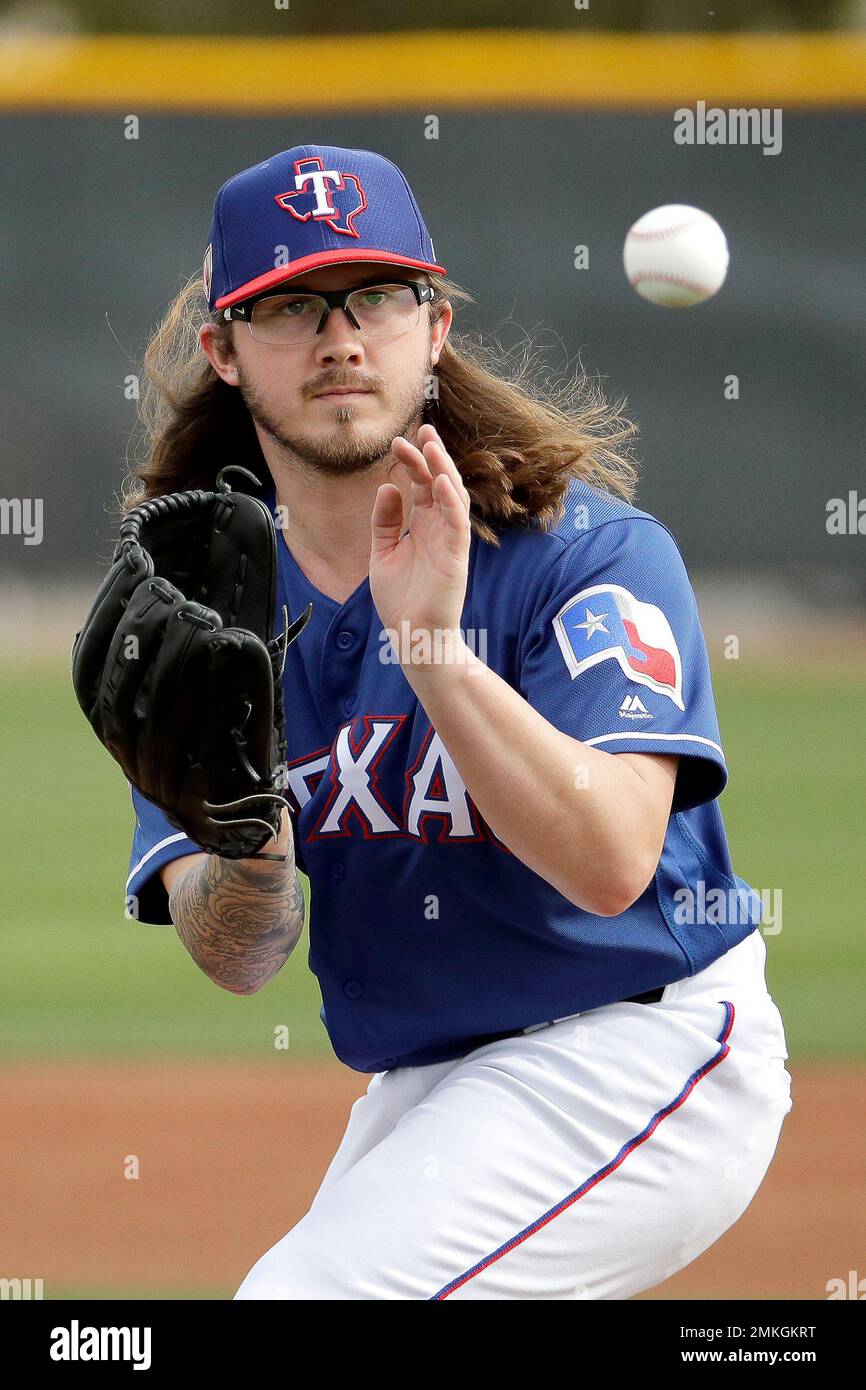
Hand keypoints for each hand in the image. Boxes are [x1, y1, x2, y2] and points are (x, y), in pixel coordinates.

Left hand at [370, 423, 470, 666]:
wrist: (412, 635)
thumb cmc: (401, 600)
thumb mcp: (383, 553)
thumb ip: (384, 521)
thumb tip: (388, 486)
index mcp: (422, 525)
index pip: (421, 484)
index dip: (413, 461)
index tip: (398, 440)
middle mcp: (439, 528)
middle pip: (439, 482)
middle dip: (431, 456)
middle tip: (421, 430)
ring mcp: (450, 541)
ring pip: (453, 496)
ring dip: (444, 469)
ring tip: (431, 445)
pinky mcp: (456, 557)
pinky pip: (458, 523)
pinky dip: (451, 500)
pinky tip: (441, 481)